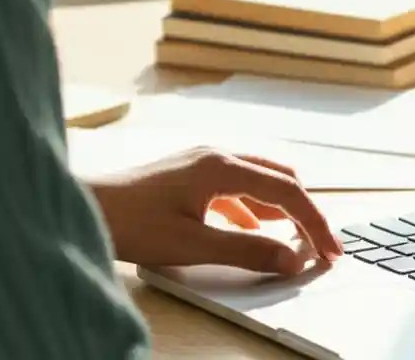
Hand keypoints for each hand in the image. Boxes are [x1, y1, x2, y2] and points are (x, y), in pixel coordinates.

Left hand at [90, 147, 343, 273]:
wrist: (85, 206)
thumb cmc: (131, 222)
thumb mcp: (194, 244)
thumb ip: (248, 250)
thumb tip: (292, 259)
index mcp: (222, 167)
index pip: (286, 192)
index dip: (314, 223)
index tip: (329, 252)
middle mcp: (217, 156)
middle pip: (280, 179)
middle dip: (305, 212)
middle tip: (320, 246)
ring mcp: (202, 162)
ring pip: (260, 180)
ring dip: (282, 209)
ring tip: (295, 239)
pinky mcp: (190, 174)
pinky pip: (237, 187)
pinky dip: (255, 209)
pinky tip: (254, 230)